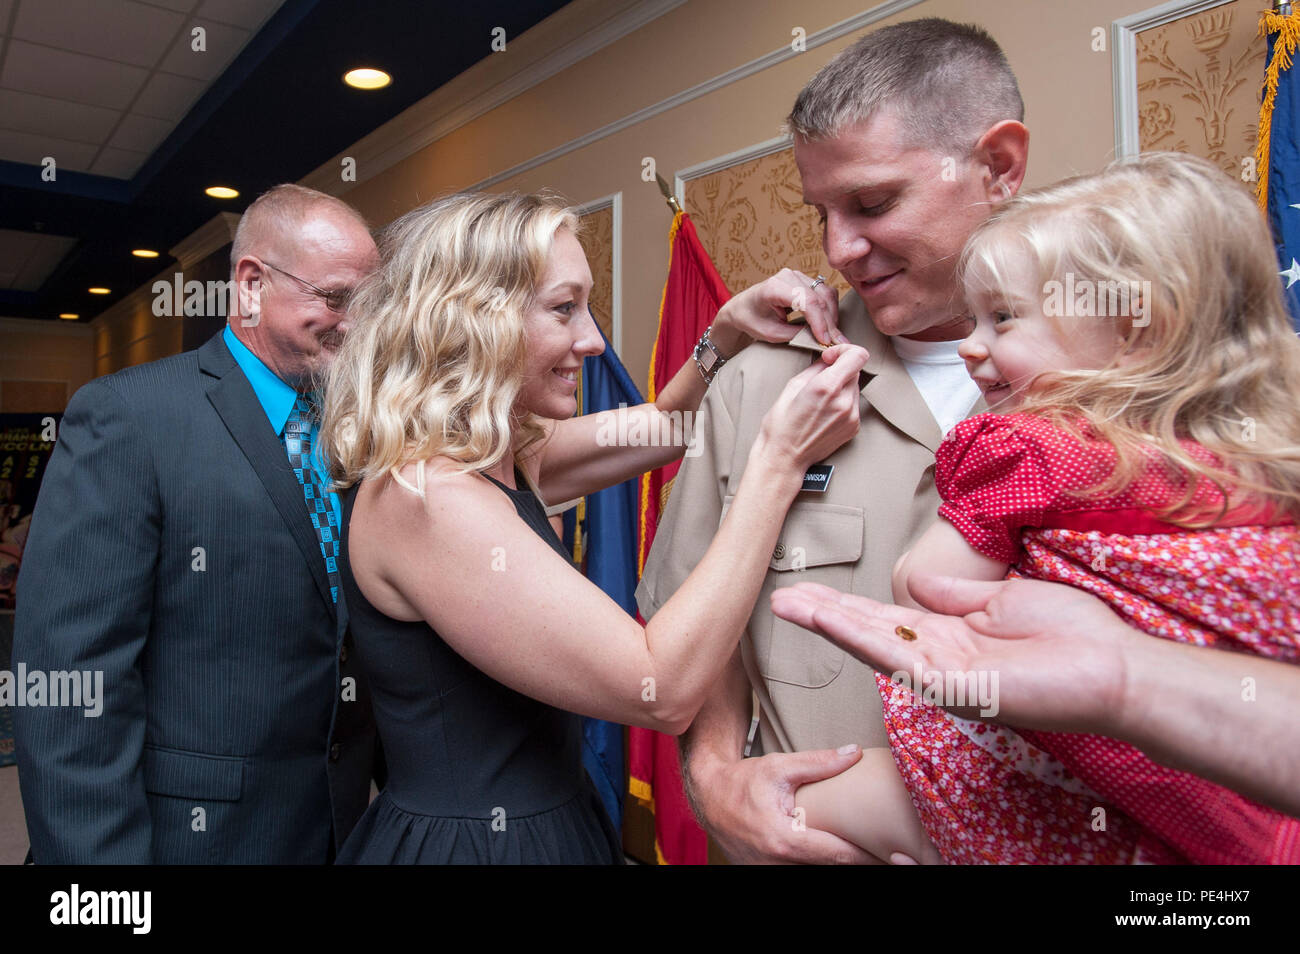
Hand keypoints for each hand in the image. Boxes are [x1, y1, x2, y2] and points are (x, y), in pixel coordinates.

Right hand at [691, 746, 885, 863]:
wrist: (707, 797)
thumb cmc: (742, 782)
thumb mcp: (780, 767)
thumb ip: (819, 763)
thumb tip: (854, 753)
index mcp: (785, 840)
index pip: (838, 855)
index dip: (867, 855)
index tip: (893, 854)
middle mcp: (778, 864)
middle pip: (829, 868)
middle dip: (854, 858)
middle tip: (885, 851)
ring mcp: (769, 872)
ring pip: (814, 871)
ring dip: (833, 860)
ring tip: (860, 849)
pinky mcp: (764, 873)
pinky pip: (797, 870)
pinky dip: (813, 861)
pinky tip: (829, 849)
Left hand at [710, 269, 848, 354]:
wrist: (743, 307)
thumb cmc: (752, 320)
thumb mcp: (771, 333)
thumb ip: (795, 334)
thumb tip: (821, 338)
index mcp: (774, 287)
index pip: (806, 301)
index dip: (819, 322)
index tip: (825, 341)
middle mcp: (788, 276)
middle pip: (819, 298)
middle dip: (829, 323)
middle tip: (836, 344)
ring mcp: (797, 275)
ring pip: (826, 294)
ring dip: (832, 316)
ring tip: (833, 337)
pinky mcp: (804, 280)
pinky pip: (825, 292)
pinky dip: (830, 309)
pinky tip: (828, 325)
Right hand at [754, 343, 867, 475]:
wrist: (785, 456)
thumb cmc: (782, 423)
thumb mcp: (793, 386)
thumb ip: (817, 368)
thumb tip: (830, 359)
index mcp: (827, 387)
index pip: (858, 355)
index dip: (844, 350)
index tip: (830, 358)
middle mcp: (844, 401)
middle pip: (855, 371)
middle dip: (840, 370)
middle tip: (820, 380)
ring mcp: (852, 416)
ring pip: (855, 388)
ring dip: (841, 387)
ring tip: (820, 400)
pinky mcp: (854, 427)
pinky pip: (854, 404)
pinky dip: (843, 402)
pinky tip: (825, 413)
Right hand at [769, 573, 1140, 734]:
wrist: (1117, 667)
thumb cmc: (1075, 636)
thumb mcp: (1003, 599)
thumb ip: (955, 596)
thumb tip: (916, 582)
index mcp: (951, 638)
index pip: (886, 618)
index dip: (845, 604)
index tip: (810, 589)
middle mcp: (939, 661)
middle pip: (868, 632)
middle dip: (823, 613)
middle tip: (779, 597)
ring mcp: (944, 677)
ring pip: (873, 644)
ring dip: (829, 622)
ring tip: (789, 604)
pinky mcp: (955, 687)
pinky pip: (899, 657)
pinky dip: (860, 636)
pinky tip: (832, 620)